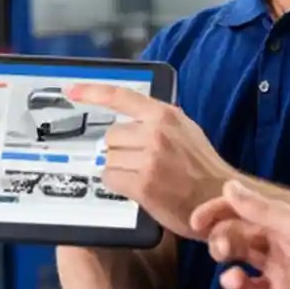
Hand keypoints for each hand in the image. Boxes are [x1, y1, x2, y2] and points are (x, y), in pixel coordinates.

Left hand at [68, 83, 235, 238]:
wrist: (218, 197)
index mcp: (164, 115)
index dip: (92, 92)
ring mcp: (148, 158)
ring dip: (120, 169)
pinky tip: (137, 188)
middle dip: (120, 150)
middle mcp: (155, 132)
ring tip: (143, 176)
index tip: (71, 91)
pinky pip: (111, 178)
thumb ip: (158, 120)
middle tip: (140, 162)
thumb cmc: (201, 166)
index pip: (120, 96)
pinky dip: (119, 184)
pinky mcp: (143, 183)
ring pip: (109, 159)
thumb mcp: (185, 129)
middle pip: (111, 136)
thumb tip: (130, 118)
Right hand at [190, 181, 289, 288]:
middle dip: (220, 237)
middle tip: (222, 247)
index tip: (196, 220)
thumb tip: (228, 187)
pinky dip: (233, 285)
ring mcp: (274, 273)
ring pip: (235, 262)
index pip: (241, 210)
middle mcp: (276, 245)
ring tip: (229, 265)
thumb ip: (261, 208)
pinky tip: (237, 282)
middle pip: (234, 235)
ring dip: (225, 261)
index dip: (217, 211)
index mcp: (282, 223)